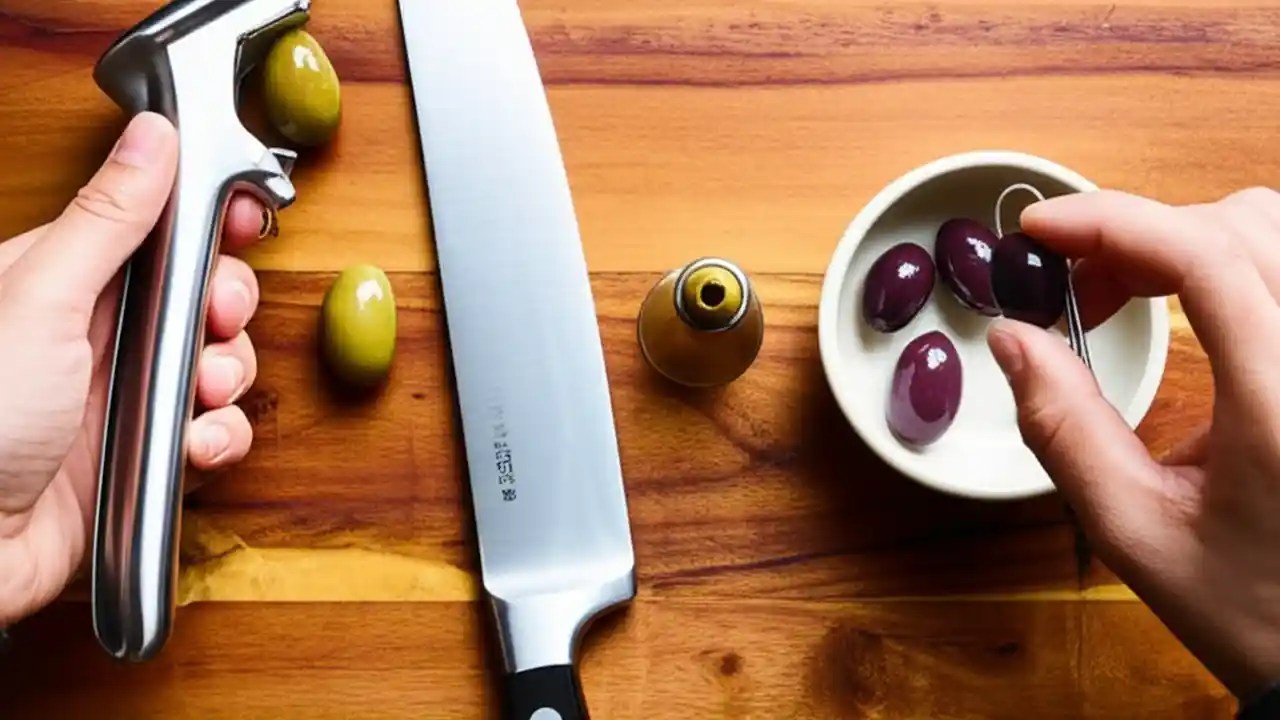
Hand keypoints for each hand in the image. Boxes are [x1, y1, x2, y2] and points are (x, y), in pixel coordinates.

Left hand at [0, 112, 271, 626]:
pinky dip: (218, 438)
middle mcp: (97, 335)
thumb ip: (108, 220)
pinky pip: (212, 431)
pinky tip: (194, 445)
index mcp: (63, 280)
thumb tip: (152, 140)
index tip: (243, 216)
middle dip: (225, 306)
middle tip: (217, 319)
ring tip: (201, 395)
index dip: (206, 220)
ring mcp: (121, 396)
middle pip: (200, 294)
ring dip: (227, 377)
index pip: (155, 228)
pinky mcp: (143, 455)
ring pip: (215, 363)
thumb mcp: (41, 301)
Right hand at [988, 187, 1279, 701]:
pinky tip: (1177, 307)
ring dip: (1177, 244)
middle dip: (1137, 235)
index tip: (1036, 231)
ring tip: (1114, 300)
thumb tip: (1011, 337)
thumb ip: (1064, 429)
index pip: (1205, 258)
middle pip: (1241, 224)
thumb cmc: (1250, 607)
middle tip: (1070, 291)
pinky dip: (1215, 264)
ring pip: (1266, 234)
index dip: (1113, 222)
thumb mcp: (1132, 531)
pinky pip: (1276, 271)